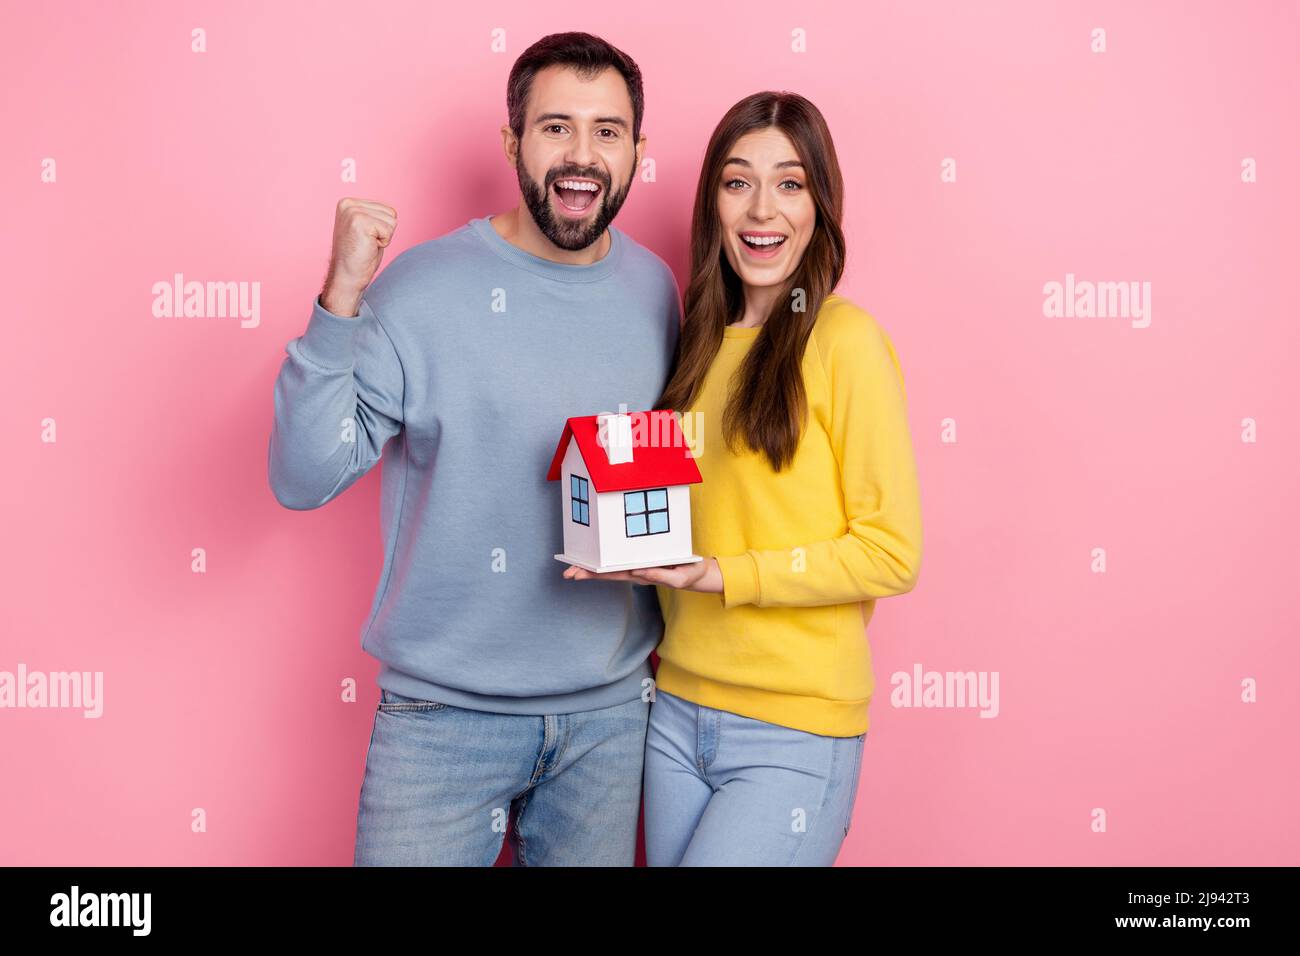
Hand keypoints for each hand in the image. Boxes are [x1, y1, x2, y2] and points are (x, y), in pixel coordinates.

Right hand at [321, 197, 397, 316]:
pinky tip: (368, 247)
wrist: (347, 276)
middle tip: (366, 243)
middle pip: (390, 213)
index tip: (365, 238)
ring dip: (383, 237)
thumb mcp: (366, 229)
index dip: (381, 228)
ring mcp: (353, 212)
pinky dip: (383, 242)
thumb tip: (392, 211)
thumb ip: (373, 216)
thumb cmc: (358, 257)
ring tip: (367, 245)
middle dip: (384, 232)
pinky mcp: (360, 221)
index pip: (385, 209)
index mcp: (348, 203)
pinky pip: (388, 230)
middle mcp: (348, 204)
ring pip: (391, 220)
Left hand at [562, 557, 723, 593]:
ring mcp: (638, 567)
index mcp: (641, 576)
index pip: (613, 575)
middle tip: (566, 573)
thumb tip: (637, 570)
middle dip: (586, 572)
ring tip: (574, 568)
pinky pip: (620, 561)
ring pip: (611, 568)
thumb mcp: (678, 577)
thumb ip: (659, 574)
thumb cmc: (689, 574)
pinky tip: (596, 559)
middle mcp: (635, 573)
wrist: (698, 573)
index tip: (577, 573)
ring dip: (592, 568)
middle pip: (606, 573)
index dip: (594, 573)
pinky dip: (606, 560)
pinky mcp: (642, 561)